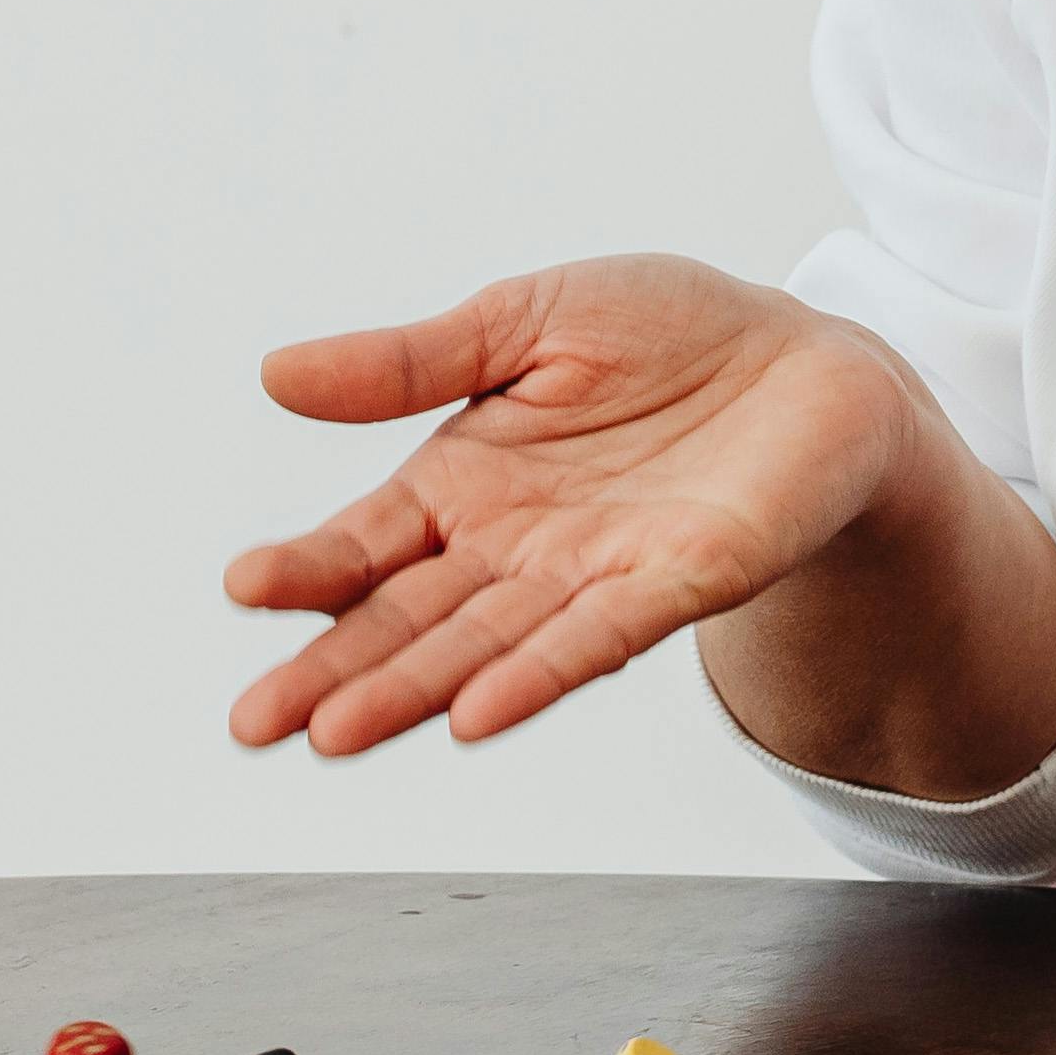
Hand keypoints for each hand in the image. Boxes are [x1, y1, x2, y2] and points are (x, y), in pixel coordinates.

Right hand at [221, 256, 923, 754]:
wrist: (811, 357)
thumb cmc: (667, 336)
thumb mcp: (523, 320)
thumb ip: (409, 362)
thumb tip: (275, 373)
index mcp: (467, 482)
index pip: (368, 543)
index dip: (307, 570)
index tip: (245, 588)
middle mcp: (517, 549)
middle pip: (409, 621)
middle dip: (333, 673)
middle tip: (256, 722)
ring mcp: (592, 577)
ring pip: (486, 647)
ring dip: (412, 692)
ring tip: (336, 734)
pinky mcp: (680, 585)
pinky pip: (599, 639)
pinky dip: (537, 675)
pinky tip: (475, 717)